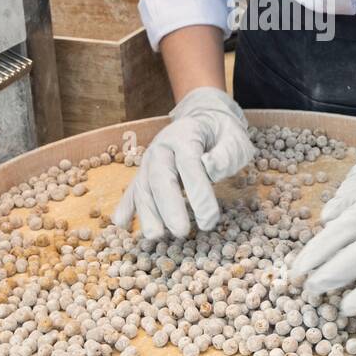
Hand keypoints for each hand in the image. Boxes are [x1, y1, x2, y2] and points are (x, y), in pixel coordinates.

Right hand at [111, 88, 253, 239]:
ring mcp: (149, 160)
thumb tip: (211, 167)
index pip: (189, 164)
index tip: (210, 220)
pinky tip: (121, 224)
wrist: (202, 119)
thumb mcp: (235, 138)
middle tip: (181, 232)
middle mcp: (162, 147)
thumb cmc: (221, 133)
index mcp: (185, 135)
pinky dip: (125, 207)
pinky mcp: (143, 173)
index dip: (198, 192)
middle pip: (160, 176)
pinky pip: (131, 190)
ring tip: (155, 236)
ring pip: (143, 186)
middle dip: (169, 206)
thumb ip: (226, 153)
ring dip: (147, 212)